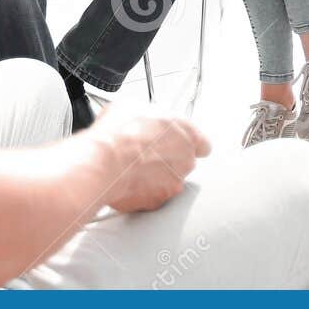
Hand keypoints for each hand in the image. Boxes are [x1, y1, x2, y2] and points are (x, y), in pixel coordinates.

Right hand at [89, 107, 211, 212]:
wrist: (104, 161)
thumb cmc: (121, 132)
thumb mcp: (134, 106)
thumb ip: (149, 116)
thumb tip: (141, 117)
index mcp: (188, 134)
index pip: (203, 144)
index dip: (189, 144)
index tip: (178, 142)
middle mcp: (186, 161)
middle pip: (184, 162)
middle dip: (168, 159)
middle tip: (146, 152)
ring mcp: (173, 183)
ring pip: (168, 181)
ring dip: (155, 176)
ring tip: (133, 167)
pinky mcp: (156, 201)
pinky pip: (151, 196)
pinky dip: (141, 191)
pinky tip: (127, 180)